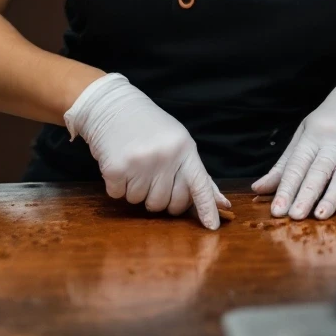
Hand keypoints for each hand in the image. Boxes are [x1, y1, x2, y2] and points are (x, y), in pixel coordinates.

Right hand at [64, 73, 229, 229]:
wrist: (113, 106)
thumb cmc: (149, 127)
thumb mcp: (178, 143)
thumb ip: (198, 175)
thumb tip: (222, 205)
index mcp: (184, 148)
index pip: (200, 184)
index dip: (207, 208)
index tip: (212, 228)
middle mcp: (165, 156)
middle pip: (168, 204)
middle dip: (160, 197)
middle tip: (152, 176)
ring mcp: (140, 163)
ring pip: (142, 203)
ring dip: (136, 191)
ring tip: (135, 165)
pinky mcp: (116, 169)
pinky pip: (119, 196)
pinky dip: (117, 186)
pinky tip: (120, 165)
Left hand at [251, 52, 335, 219]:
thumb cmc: (335, 114)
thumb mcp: (307, 130)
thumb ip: (285, 163)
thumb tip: (260, 187)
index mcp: (312, 136)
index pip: (296, 165)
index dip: (286, 188)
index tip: (276, 209)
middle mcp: (332, 142)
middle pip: (317, 171)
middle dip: (305, 195)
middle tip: (294, 216)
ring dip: (331, 196)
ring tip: (321, 216)